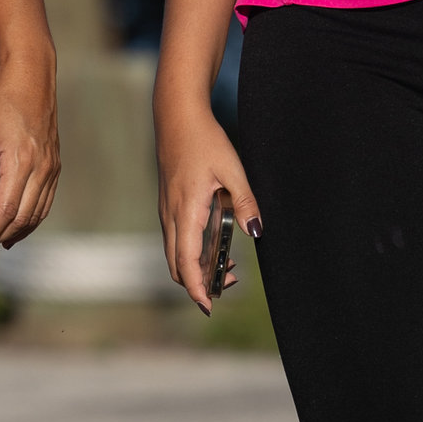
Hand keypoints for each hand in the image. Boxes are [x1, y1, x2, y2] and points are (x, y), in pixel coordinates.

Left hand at [0, 49, 58, 257]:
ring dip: (17, 232)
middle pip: (23, 216)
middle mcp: (42, 168)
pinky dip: (32, 217)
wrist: (33, 76)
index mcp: (22, 160)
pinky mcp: (54, 164)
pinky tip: (18, 224)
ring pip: (37, 212)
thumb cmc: (3, 98)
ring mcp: (51, 167)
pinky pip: (46, 200)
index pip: (6, 209)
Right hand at [157, 99, 260, 315]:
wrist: (176, 115)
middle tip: (229, 282)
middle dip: (198, 282)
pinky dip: (190, 250)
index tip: (210, 306)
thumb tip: (256, 232)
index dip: (197, 289)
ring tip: (227, 265)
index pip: (186, 263)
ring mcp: (166, 208)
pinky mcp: (168, 202)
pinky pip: (175, 237)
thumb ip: (245, 201)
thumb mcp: (232, 169)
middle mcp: (170, 214)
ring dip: (195, 267)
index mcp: (185, 211)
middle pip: (176, 265)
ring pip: (174, 252)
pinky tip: (214, 240)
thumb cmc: (204, 139)